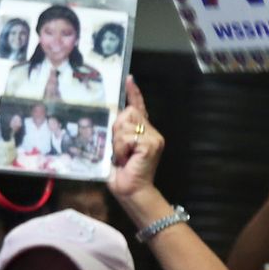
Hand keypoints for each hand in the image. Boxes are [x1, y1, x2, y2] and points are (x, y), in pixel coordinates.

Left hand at [108, 78, 164, 201]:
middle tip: (119, 150)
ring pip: (125, 124)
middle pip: (127, 113)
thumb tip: (115, 119)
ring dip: (117, 142)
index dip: (134, 93)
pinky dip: (121, 148)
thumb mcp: (116, 148)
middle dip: (117, 129)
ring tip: (122, 157)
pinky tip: (126, 159)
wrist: (131, 191)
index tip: (130, 79)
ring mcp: (153, 137)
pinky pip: (127, 137)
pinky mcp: (151, 144)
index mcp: (143, 132)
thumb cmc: (122, 173)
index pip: (138, 108)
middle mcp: (152, 132)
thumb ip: (118, 133)